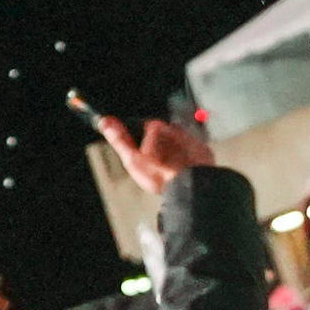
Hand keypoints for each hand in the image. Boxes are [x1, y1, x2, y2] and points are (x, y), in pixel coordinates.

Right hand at [98, 114, 215, 189]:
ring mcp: (192, 139)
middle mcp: (176, 129)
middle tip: (155, 166)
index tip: (142, 154)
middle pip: (163, 135)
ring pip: (178, 143)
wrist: (189, 187)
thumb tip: (106, 122)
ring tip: (168, 171)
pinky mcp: (204, 150)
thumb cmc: (161, 175)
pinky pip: (193, 152)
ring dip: (174, 152)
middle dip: (159, 147)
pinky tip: (181, 171)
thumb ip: (119, 139)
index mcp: (157, 128)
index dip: (141, 142)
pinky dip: (188, 159)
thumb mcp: (132, 159)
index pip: (145, 127)